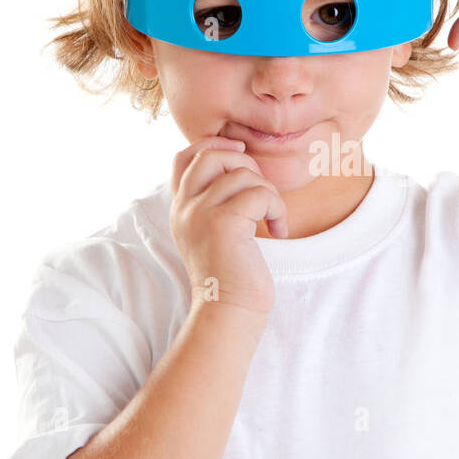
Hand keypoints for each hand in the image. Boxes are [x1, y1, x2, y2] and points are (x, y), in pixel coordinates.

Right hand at [169, 137, 288, 318]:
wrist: (230, 312)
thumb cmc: (232, 275)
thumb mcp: (215, 232)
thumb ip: (216, 201)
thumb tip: (240, 162)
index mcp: (181, 208)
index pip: (184, 157)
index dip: (213, 146)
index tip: (240, 158)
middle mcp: (184, 208)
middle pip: (211, 154)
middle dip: (245, 163)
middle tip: (261, 193)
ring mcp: (201, 214)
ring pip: (243, 174)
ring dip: (269, 194)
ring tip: (271, 220)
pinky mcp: (224, 223)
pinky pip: (261, 194)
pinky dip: (277, 209)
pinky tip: (278, 231)